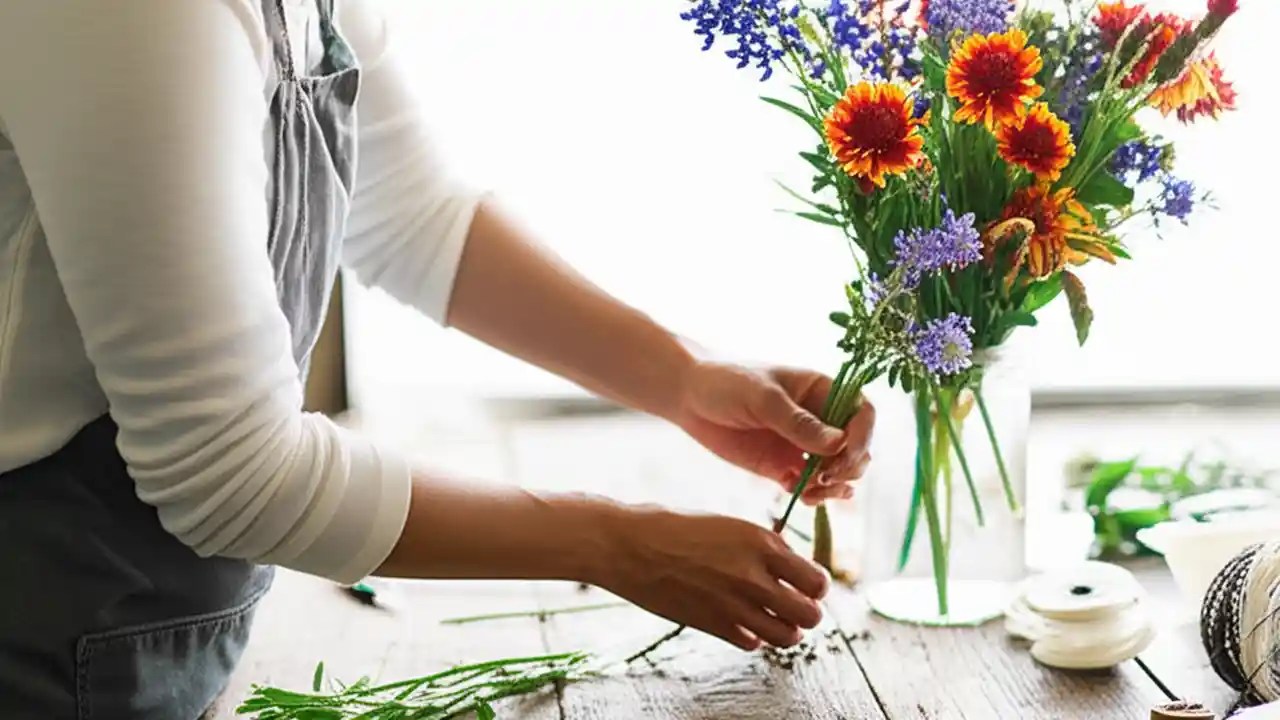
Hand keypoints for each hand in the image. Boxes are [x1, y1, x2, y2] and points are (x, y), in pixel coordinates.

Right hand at [600, 505, 827, 649]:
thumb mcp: (730, 524)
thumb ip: (764, 547)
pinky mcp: (713, 625)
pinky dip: (754, 637)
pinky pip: (753, 644)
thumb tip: (791, 565)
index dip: (815, 584)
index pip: (817, 579)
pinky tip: (742, 621)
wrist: (630, 545)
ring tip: (773, 618)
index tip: (804, 582)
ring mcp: (734, 605)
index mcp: (762, 543)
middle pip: (811, 614)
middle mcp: (754, 577)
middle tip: (793, 603)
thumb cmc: (675, 527)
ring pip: (788, 636)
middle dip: (807, 610)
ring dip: (786, 629)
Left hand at [673, 361, 875, 504]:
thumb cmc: (727, 382)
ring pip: (837, 472)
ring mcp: (802, 445)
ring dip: (834, 486)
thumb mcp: (763, 397)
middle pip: (855, 448)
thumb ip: (799, 422)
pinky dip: (812, 495)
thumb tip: (838, 444)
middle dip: (849, 466)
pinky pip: (809, 487)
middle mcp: (819, 419)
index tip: (846, 454)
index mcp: (822, 391)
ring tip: (815, 491)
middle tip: (826, 476)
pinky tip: (801, 496)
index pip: (861, 413)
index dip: (862, 435)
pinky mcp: (782, 467)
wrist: (688, 398)